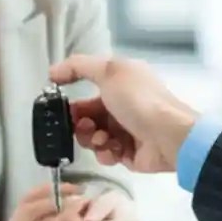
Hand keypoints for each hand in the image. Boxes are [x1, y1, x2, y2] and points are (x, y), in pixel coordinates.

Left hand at [0, 183, 84, 220]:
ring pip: (57, 194)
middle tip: (97, 215)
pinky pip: (45, 188)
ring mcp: (27, 206)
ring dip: (75, 198)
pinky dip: (60, 188)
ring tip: (89, 203)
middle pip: (65, 205)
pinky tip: (72, 190)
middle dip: (84, 209)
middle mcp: (32, 218)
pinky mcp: (24, 201)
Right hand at [50, 55, 198, 173]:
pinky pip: (105, 154)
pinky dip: (105, 152)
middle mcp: (121, 106)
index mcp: (120, 84)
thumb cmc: (139, 100)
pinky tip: (113, 149)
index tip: (59, 106)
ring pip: (92, 137)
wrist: (169, 136)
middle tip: (85, 126)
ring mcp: (125, 130)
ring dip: (91, 138)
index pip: (86, 90)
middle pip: (86, 116)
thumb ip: (78, 67)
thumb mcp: (109, 71)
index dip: (71, 99)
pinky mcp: (127, 153)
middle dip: (79, 122)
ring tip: (103, 138)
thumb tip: (53, 72)